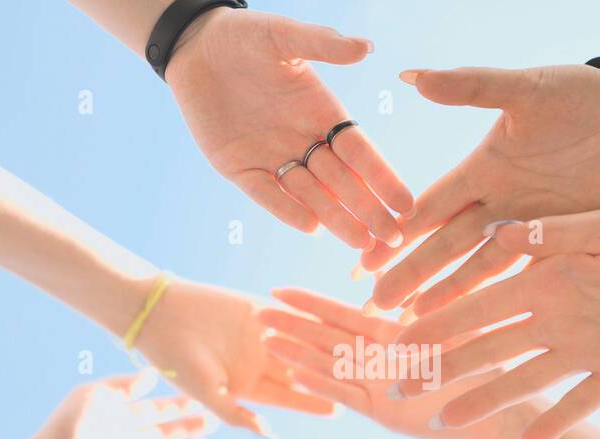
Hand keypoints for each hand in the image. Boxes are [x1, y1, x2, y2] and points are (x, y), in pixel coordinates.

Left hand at [26, 371, 213, 438]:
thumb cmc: (66, 428)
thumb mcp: (93, 396)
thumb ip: (124, 386)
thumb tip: (153, 373)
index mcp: (120, 418)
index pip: (157, 409)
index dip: (179, 405)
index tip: (201, 399)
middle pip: (166, 432)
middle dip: (189, 427)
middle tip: (213, 421)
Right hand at [135, 278, 335, 435]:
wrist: (157, 316)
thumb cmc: (174, 360)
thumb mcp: (207, 392)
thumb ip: (236, 414)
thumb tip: (269, 435)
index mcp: (249, 385)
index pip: (288, 396)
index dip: (311, 401)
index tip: (337, 409)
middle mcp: (260, 361)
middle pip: (301, 370)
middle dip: (328, 374)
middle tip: (358, 379)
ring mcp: (263, 334)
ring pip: (301, 341)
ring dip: (326, 344)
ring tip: (355, 346)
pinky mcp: (261, 307)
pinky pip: (292, 312)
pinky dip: (312, 313)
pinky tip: (336, 315)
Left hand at [166, 7, 412, 247]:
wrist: (194, 47)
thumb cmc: (244, 35)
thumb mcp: (284, 36)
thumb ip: (323, 44)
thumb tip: (366, 47)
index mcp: (323, 113)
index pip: (361, 153)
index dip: (383, 177)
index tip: (405, 203)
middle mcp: (304, 140)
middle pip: (343, 182)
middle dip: (367, 210)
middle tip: (391, 240)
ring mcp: (273, 157)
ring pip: (311, 195)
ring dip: (336, 218)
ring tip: (360, 243)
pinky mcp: (240, 169)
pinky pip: (267, 193)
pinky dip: (287, 210)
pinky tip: (311, 228)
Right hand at [255, 287, 510, 438]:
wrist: (496, 408)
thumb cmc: (486, 363)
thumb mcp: (458, 325)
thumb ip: (429, 302)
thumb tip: (414, 273)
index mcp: (392, 334)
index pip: (341, 314)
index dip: (310, 303)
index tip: (278, 290)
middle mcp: (379, 358)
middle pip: (326, 338)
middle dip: (292, 326)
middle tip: (256, 315)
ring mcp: (377, 385)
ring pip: (330, 365)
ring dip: (298, 354)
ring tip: (265, 341)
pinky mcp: (382, 410)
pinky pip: (346, 393)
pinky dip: (321, 384)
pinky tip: (293, 374)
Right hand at [363, 64, 599, 312]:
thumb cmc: (577, 94)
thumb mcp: (525, 90)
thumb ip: (472, 87)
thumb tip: (412, 76)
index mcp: (483, 169)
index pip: (427, 209)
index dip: (396, 236)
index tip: (363, 263)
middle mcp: (498, 203)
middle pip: (444, 246)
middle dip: (411, 276)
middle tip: (377, 307)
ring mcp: (527, 225)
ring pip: (479, 267)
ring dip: (448, 294)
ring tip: (416, 321)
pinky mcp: (560, 240)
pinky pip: (526, 274)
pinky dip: (506, 298)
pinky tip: (484, 322)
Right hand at [396, 209, 599, 438]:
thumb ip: (556, 235)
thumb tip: (496, 233)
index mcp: (548, 279)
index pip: (482, 304)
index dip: (439, 320)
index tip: (397, 335)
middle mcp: (556, 319)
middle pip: (489, 347)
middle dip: (442, 365)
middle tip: (397, 384)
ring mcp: (584, 351)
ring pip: (523, 380)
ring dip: (484, 399)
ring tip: (444, 419)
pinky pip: (581, 405)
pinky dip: (556, 424)